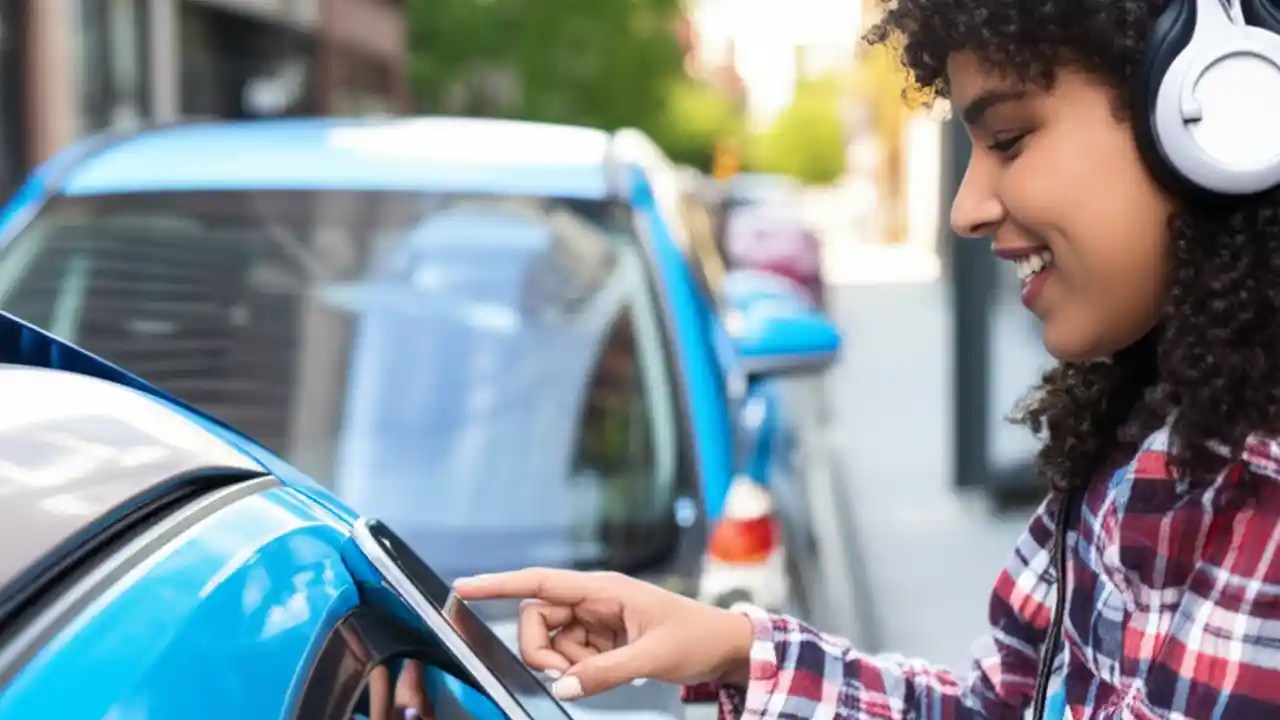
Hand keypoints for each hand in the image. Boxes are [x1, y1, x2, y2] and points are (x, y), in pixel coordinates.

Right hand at [452, 569, 754, 700]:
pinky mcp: (601, 637)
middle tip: (571, 674)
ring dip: (565, 664)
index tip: (464, 586)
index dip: (499, 584)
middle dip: (542, 652)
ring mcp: (595, 618)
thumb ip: (604, 673)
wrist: (724, 645)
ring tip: (606, 671)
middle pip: (537, 620)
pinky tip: (610, 670)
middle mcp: (593, 598)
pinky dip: (579, 669)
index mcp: (603, 588)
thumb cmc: (696, 637)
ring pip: (551, 642)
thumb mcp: (652, 656)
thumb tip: (561, 685)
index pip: (539, 582)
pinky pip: (570, 655)